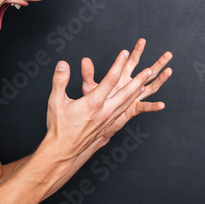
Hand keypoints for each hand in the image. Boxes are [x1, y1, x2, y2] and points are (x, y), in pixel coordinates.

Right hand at [44, 47, 154, 163]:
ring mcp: (107, 120)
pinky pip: (123, 111)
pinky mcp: (108, 126)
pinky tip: (133, 98)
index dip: (118, 64)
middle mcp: (104, 111)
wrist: (63, 150)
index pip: (110, 79)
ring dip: (137, 91)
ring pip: (127, 103)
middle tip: (149, 69)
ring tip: (146, 81)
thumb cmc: (59, 126)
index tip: (124, 53)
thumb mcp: (56, 101)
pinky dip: (131, 102)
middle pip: (126, 92)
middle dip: (138, 80)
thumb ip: (60, 80)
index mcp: (93, 103)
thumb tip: (63, 64)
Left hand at [79, 38, 171, 142]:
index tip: (142, 41)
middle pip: (148, 72)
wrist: (95, 121)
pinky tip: (161, 105)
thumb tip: (84, 60)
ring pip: (151, 87)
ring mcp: (134, 97)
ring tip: (169, 71)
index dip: (137, 51)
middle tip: (168, 54)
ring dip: (161, 80)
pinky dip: (153, 106)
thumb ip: (87, 74)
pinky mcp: (133, 109)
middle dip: (158, 63)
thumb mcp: (89, 87)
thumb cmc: (92, 104)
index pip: (131, 61)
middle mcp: (130, 86)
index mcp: (122, 78)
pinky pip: (144, 107)